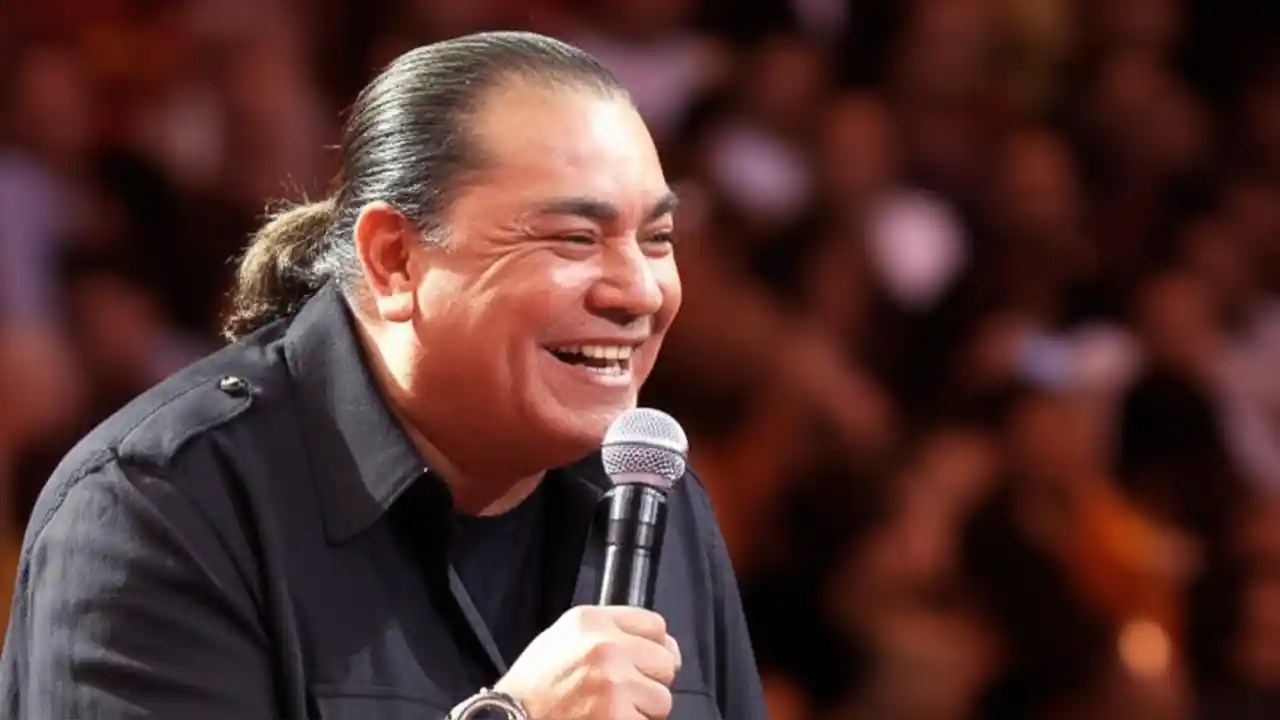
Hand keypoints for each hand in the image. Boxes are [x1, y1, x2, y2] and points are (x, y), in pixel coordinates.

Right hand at [494, 605, 681, 719]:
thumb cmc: (533, 687)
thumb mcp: (563, 638)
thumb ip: (608, 632)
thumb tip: (664, 645)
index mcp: (591, 622)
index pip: (656, 626)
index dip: (652, 649)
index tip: (643, 663)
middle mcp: (606, 647)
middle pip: (665, 662)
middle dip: (648, 682)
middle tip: (618, 693)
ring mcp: (614, 683)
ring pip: (661, 700)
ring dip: (641, 711)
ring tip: (607, 711)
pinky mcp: (617, 716)